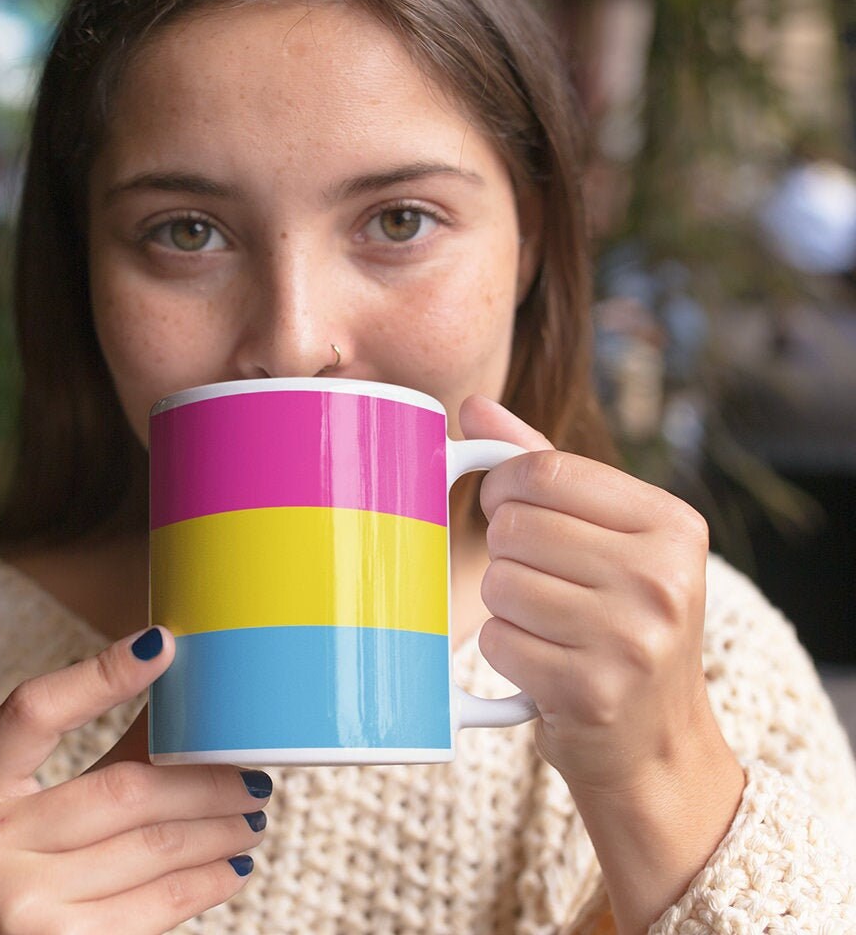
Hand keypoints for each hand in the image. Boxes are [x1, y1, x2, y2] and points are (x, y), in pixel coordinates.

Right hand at [0, 627, 270, 934]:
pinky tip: (231, 866)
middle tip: (251, 772)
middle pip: (122, 788)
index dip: (100, 675)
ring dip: (219, 827)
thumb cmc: (23, 873)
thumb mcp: (33, 809)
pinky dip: (205, 881)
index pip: (34, 711)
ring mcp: (16, 907)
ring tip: (252, 814)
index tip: (164, 645)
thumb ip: (106, 752)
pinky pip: (157, 905)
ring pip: (152, 845)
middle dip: (204, 779)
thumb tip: (185, 687)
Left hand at [460, 395, 726, 796]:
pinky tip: (542, 659)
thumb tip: (475, 407)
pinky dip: (505, 647)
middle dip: (507, 549)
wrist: (657, 741)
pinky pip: (496, 638)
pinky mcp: (591, 691)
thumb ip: (544, 464)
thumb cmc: (620, 618)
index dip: (504, 485)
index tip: (508, 505)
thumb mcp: (608, 534)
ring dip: (505, 601)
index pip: (545, 469)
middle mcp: (662, 578)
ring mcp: (631, 639)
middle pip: (515, 525)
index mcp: (673, 524)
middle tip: (540, 577)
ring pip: (500, 580)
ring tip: (547, 621)